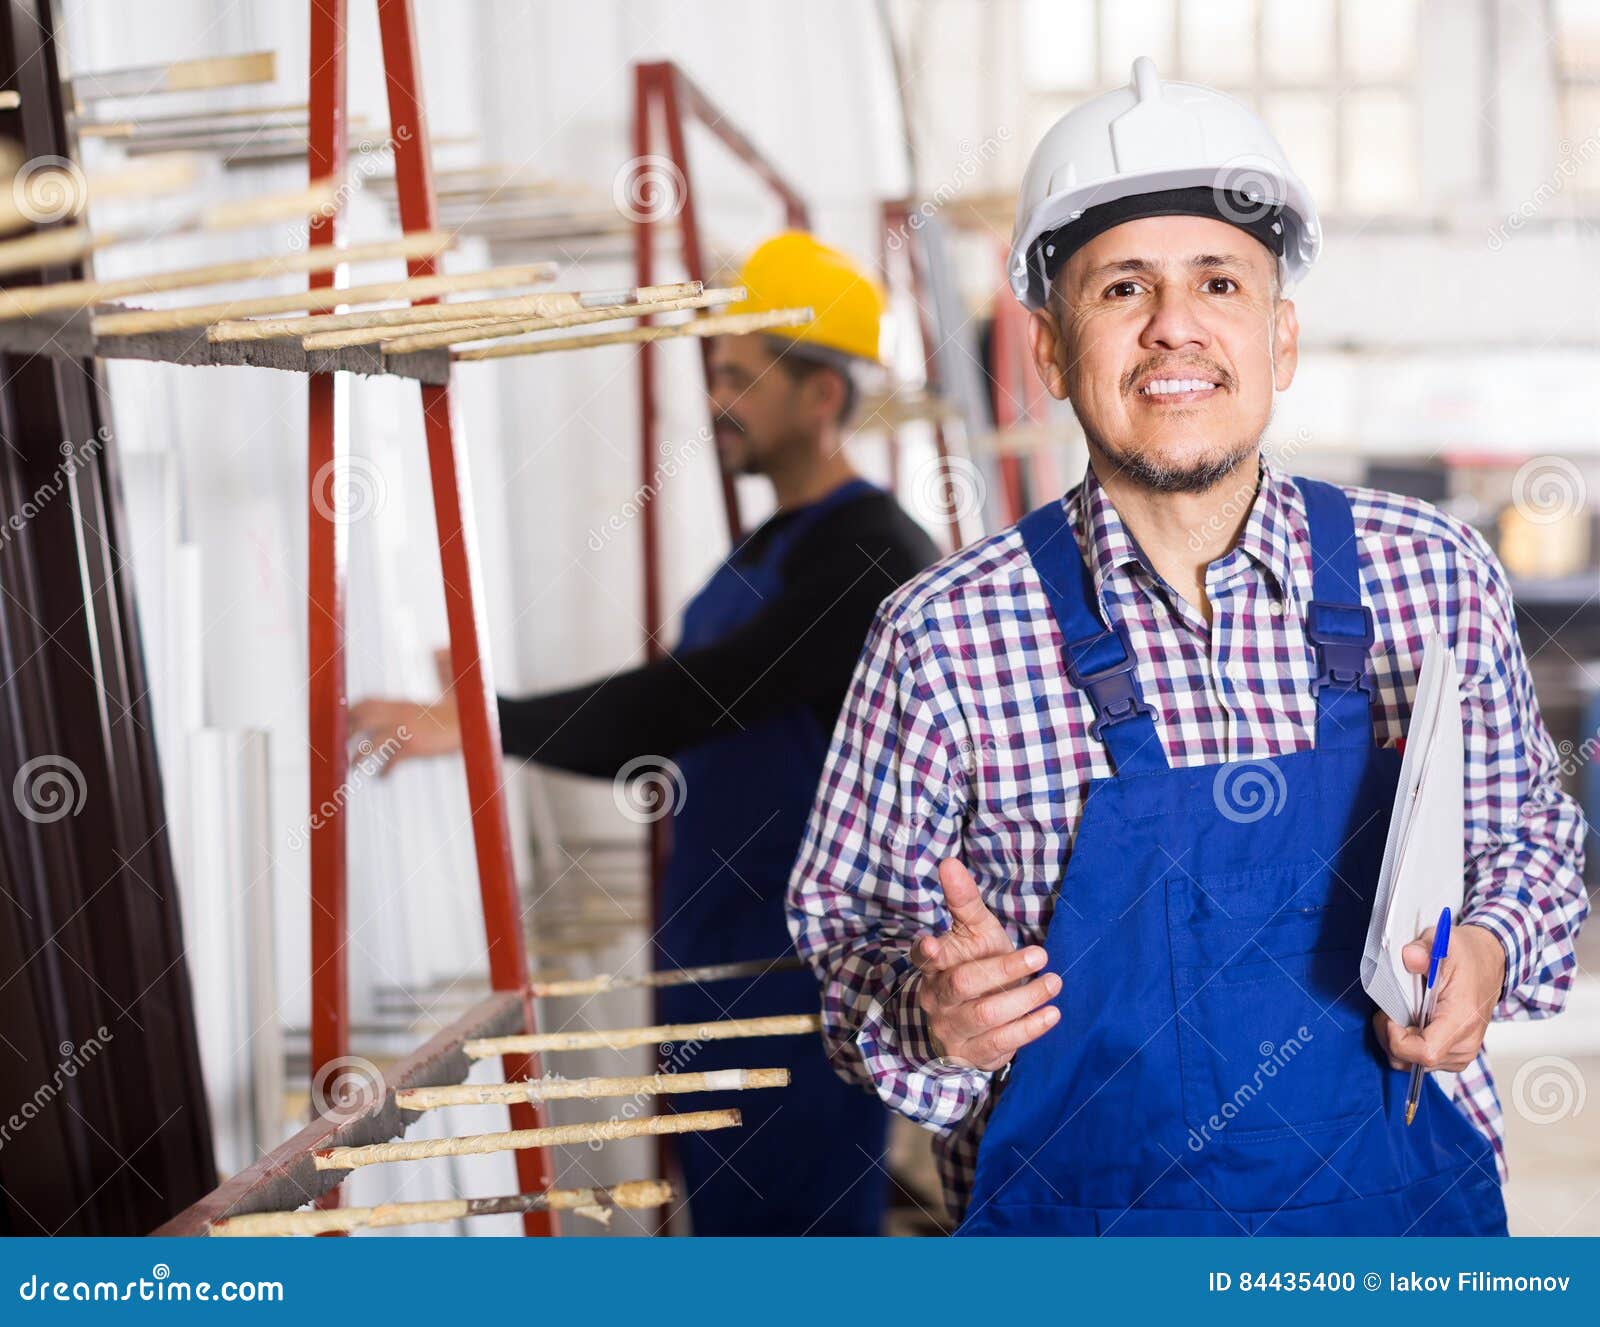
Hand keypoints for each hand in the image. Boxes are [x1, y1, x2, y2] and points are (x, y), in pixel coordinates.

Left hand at [346, 696, 461, 774]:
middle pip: (362, 720)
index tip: (340, 722)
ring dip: (359, 756)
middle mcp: (398, 715)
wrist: (464, 724)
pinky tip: (383, 777)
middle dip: (346, 732)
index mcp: (398, 704)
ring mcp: (405, 731)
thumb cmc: (442, 719)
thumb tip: (384, 710)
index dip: (350, 712)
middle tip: (338, 746)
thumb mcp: (418, 708)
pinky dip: (385, 771)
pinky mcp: (413, 747)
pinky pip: (392, 761)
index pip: (366, 703)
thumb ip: (401, 708)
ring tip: (353, 766)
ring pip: (371, 742)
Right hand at [909, 858, 1059, 1072]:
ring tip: (1054, 982)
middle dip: (1003, 969)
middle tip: (1040, 955)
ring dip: (1025, 999)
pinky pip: (1001, 1043)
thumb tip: (949, 862)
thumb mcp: (972, 931)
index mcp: (933, 965)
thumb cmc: (974, 963)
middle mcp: (936, 997)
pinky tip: (1052, 1014)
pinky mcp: (973, 1053)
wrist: (969, 1020)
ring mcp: (952, 1029)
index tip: (933, 943)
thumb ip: (963, 900)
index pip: (923, 957)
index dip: (927, 952)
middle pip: (963, 983)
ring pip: (986, 1015)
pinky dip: (1029, 1029)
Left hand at [1371, 921, 1506, 1073]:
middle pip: (1413, 1061)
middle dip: (1391, 1036)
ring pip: (1412, 1063)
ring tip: (1402, 1012)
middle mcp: (1465, 1044)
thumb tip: (1410, 957)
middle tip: (1390, 1009)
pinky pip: (1420, 1061)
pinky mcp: (1455, 1054)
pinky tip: (1410, 1020)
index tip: (1389, 1016)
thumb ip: (1423, 950)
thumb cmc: (1467, 957)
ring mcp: (1461, 1053)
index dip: (1397, 1039)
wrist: (1488, 963)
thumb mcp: (1443, 943)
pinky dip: (1407, 1043)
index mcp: (1462, 1020)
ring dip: (1397, 1040)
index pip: (1425, 1053)